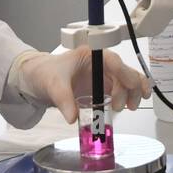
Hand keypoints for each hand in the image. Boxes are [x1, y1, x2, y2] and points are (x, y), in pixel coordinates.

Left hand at [14, 48, 149, 123]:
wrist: (39, 78)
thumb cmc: (47, 73)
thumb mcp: (53, 85)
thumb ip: (63, 100)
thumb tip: (73, 117)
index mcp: (91, 55)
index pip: (113, 61)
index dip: (124, 73)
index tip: (130, 86)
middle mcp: (101, 64)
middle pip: (125, 72)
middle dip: (131, 88)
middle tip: (123, 106)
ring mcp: (104, 75)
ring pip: (128, 81)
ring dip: (133, 93)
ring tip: (129, 107)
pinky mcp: (103, 87)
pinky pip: (122, 90)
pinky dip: (129, 97)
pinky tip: (129, 106)